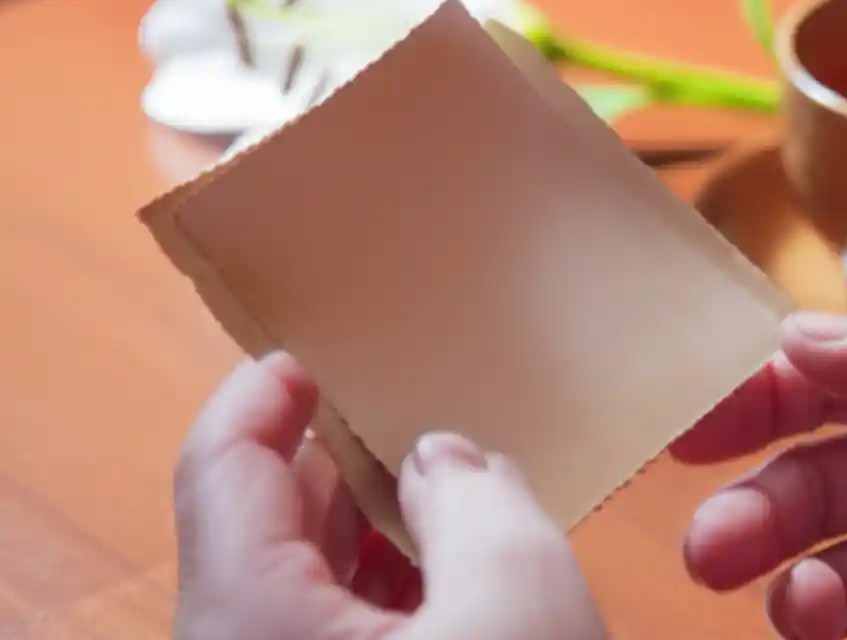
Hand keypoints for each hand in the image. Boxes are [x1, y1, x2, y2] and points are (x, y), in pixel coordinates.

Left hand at [173, 352, 606, 638]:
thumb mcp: (515, 599)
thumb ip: (474, 499)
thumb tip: (437, 458)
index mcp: (248, 619)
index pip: (222, 465)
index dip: (267, 390)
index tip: (325, 345)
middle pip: (272, 520)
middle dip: (350, 453)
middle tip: (418, 399)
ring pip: (316, 579)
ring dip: (385, 523)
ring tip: (461, 483)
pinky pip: (347, 627)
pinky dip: (400, 585)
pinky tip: (468, 570)